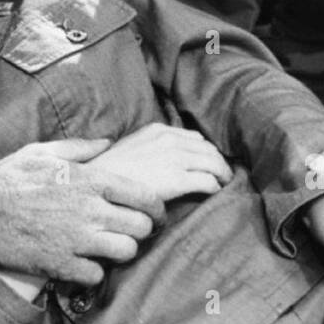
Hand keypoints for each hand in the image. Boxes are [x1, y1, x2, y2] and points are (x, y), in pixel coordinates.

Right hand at [0, 138, 165, 286]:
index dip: (157, 208)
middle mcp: (90, 209)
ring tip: (108, 248)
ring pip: (125, 252)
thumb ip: (80, 147)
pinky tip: (82, 263)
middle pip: (142, 227)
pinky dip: (92, 272)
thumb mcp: (44, 151)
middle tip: (130, 233)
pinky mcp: (61, 263)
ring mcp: (77, 239)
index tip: (153, 215)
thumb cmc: (10, 177)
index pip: (146, 196)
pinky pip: (96, 275)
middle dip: (140, 231)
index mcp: (91, 180)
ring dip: (120, 252)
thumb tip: (107, 141)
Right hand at [90, 123, 232, 201]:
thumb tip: (161, 159)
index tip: (208, 164)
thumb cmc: (109, 173)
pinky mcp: (178, 180)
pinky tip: (215, 193)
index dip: (206, 152)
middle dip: (218, 163)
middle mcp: (169, 140)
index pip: (195, 138)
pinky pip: (209, 181)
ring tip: (225, 185)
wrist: (99, 185)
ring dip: (222, 175)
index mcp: (158, 130)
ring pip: (214, 164)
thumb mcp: (130, 149)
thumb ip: (149, 148)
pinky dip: (216, 186)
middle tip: (223, 176)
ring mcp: (175, 159)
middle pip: (208, 150)